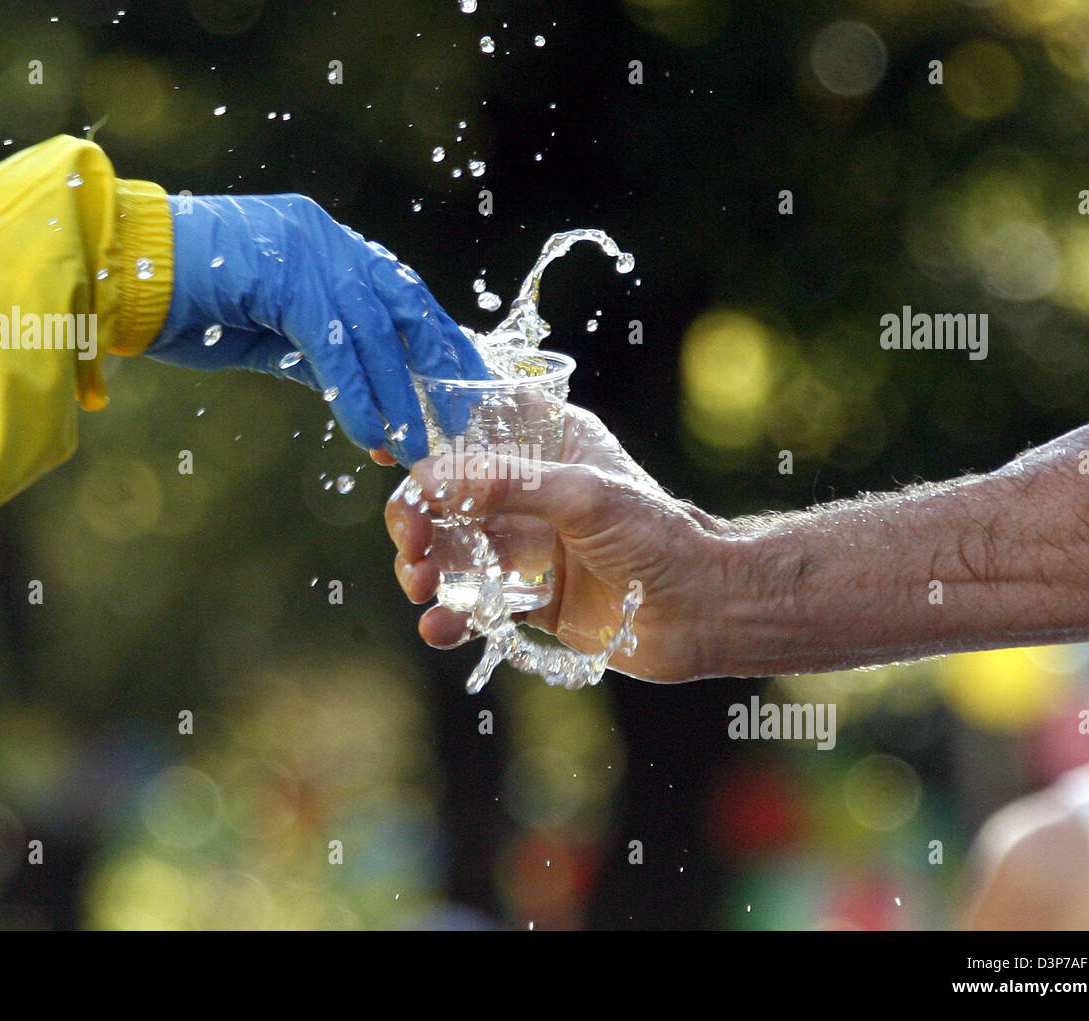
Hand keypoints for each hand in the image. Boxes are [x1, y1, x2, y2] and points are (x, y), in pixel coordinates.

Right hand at [146, 194, 487, 464]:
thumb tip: (365, 397)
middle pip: (407, 306)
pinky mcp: (286, 277)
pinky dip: (359, 395)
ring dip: (400, 397)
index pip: (401, 295)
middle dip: (441, 367)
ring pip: (377, 331)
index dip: (439, 343)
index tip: (466, 386)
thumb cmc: (183, 302)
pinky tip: (373, 436)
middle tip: (464, 421)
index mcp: (327, 245)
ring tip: (414, 448)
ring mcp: (309, 252)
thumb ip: (317, 352)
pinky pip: (336, 347)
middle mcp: (327, 240)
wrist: (114, 271)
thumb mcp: (268, 332)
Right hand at [385, 404, 726, 681]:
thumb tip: (425, 478)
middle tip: (410, 544)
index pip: (473, 429)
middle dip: (418, 520)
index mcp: (548, 446)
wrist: (704, 611)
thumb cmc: (656, 536)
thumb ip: (503, 484)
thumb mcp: (582, 495)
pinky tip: (438, 629)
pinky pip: (477, 605)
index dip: (425, 437)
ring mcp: (531, 548)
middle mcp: (532, 494)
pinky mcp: (533, 599)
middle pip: (449, 499)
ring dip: (427, 569)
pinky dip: (451, 617)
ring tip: (419, 587)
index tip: (383, 448)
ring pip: (455, 553)